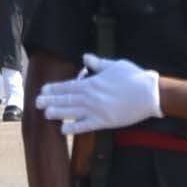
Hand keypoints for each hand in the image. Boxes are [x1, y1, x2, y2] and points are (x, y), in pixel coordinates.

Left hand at [35, 57, 163, 135]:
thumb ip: (98, 63)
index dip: (54, 88)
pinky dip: (73, 128)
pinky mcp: (104, 121)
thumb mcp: (115, 65)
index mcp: (93, 82)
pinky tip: (63, 129)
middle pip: (66, 99)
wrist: (149, 94)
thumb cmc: (134, 77)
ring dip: (57, 112)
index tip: (43, 89)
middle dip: (50, 100)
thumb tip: (85, 58)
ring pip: (72, 112)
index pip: (68, 85)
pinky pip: (85, 126)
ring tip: (46, 113)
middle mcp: (91, 97)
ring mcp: (97, 110)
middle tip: (37, 102)